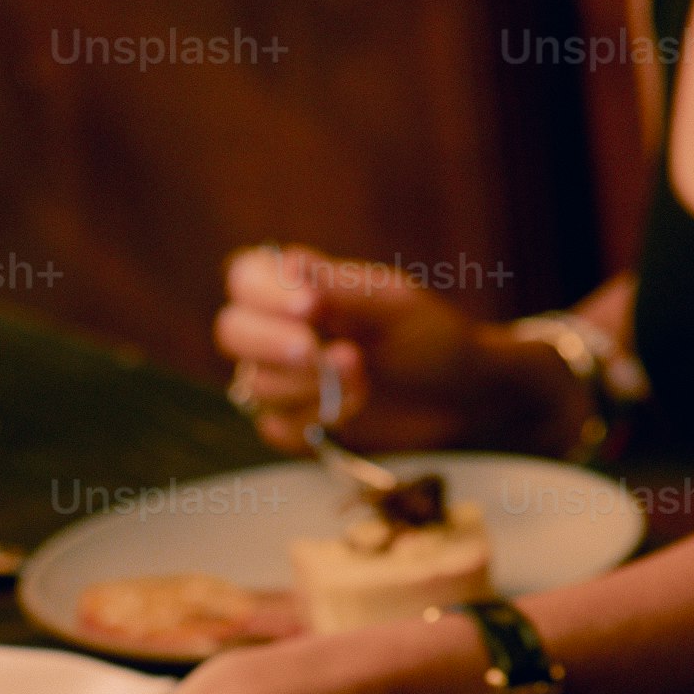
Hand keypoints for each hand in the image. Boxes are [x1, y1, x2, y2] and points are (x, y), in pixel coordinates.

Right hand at [215, 246, 516, 452]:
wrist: (462, 395)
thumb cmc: (430, 336)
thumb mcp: (392, 305)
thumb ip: (338, 290)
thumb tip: (289, 265)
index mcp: (298, 288)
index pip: (245, 278)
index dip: (264, 293)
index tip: (308, 307)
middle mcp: (280, 331)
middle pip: (231, 332)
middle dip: (270, 343)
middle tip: (314, 350)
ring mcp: (285, 382)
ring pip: (257, 385)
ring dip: (310, 383)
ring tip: (364, 376)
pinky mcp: (297, 427)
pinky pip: (276, 428)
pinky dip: (314, 421)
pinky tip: (354, 410)